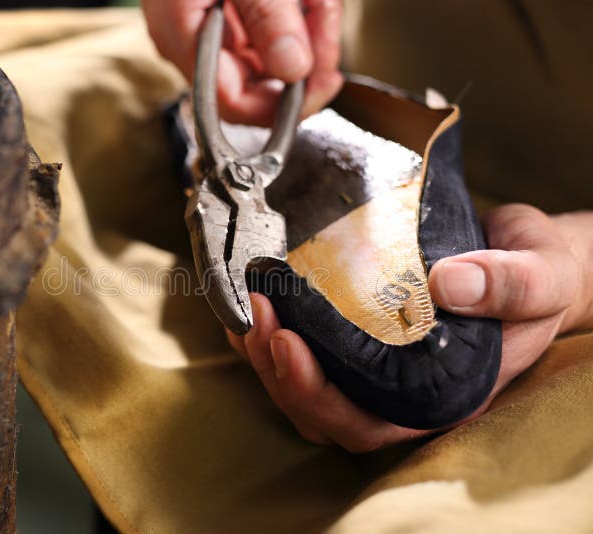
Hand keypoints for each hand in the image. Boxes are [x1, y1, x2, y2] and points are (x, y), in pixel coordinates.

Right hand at [142, 0, 343, 124]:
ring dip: (304, 32)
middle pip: (255, 83)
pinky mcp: (223, 11)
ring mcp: (206, 25)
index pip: (233, 103)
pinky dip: (292, 16)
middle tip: (328, 20)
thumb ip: (268, 17)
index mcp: (182, 34)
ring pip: (266, 58)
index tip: (322, 80)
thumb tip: (295, 70)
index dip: (281, 103)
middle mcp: (190, 39)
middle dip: (303, 58)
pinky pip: (263, 31)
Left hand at [227, 204, 592, 451]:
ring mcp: (374, 362)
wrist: (527, 255)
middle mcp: (398, 388)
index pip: (368, 422)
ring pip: (303, 384)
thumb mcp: (542, 275)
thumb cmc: (539, 274)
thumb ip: (511, 284)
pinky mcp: (358, 331)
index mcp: (440, 394)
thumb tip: (447, 284)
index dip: (318, 394)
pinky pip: (307, 346)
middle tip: (256, 316)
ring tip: (247, 306)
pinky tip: (253, 297)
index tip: (287, 342)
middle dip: (277, 369)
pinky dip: (271, 329)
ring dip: (264, 352)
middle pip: (321, 409)